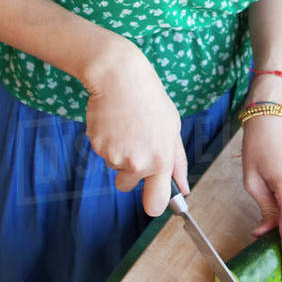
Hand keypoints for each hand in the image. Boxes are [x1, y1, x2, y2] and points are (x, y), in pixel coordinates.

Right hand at [83, 35, 188, 216]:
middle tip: (136, 144)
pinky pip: (102, 152)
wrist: (120, 78)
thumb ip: (177, 162)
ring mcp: (115, 156)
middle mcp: (137, 163)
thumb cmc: (150, 100)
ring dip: (119, 152)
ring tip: (127, 126)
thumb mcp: (172, 128)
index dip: (154, 204)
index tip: (154, 200)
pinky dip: (107, 141)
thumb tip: (184, 188)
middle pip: (127, 186)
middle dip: (130, 173)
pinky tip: (114, 122)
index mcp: (160, 160)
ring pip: (114, 166)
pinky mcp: (97, 146)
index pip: (156, 203)